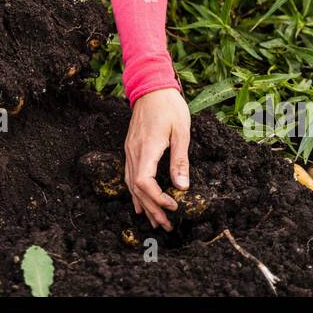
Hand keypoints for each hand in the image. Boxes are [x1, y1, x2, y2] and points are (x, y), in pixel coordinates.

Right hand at [125, 88, 191, 230]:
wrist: (151, 86)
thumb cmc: (169, 106)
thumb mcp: (181, 131)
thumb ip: (180, 160)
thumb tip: (182, 186)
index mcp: (147, 148)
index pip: (144, 182)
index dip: (157, 199)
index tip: (174, 205)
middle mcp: (134, 152)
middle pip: (137, 188)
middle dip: (152, 209)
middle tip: (167, 225)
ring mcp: (130, 150)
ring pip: (131, 185)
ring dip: (143, 205)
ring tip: (155, 221)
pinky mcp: (131, 148)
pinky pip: (129, 176)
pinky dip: (135, 193)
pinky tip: (139, 205)